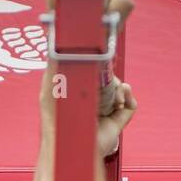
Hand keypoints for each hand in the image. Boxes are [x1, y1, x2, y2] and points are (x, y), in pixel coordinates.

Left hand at [40, 0, 135, 151]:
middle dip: (109, 73)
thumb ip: (54, 61)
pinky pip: (130, 102)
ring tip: (111, 96)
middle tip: (106, 75)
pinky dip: (128, 96)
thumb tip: (57, 36)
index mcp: (79, 90)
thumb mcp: (50, 83)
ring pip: (120, 86)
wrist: (76, 144)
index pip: (94, 68)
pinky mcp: (119, 119)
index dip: (99, 62)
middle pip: (109, 75)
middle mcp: (93, 99)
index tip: (101, 55)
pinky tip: (120, 98)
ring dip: (118, 86)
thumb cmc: (59, 118)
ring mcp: (107, 109)